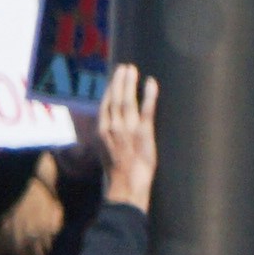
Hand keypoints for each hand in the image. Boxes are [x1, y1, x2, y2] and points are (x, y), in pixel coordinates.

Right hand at [96, 62, 161, 208]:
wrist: (126, 187)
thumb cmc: (118, 172)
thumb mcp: (106, 151)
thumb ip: (107, 135)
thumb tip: (108, 126)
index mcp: (102, 131)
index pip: (105, 104)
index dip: (110, 89)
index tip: (114, 77)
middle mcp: (112, 127)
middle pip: (116, 98)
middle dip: (120, 81)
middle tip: (125, 67)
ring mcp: (127, 130)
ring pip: (127, 100)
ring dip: (130, 83)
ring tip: (133, 70)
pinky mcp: (143, 134)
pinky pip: (146, 110)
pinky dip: (149, 95)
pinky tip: (151, 83)